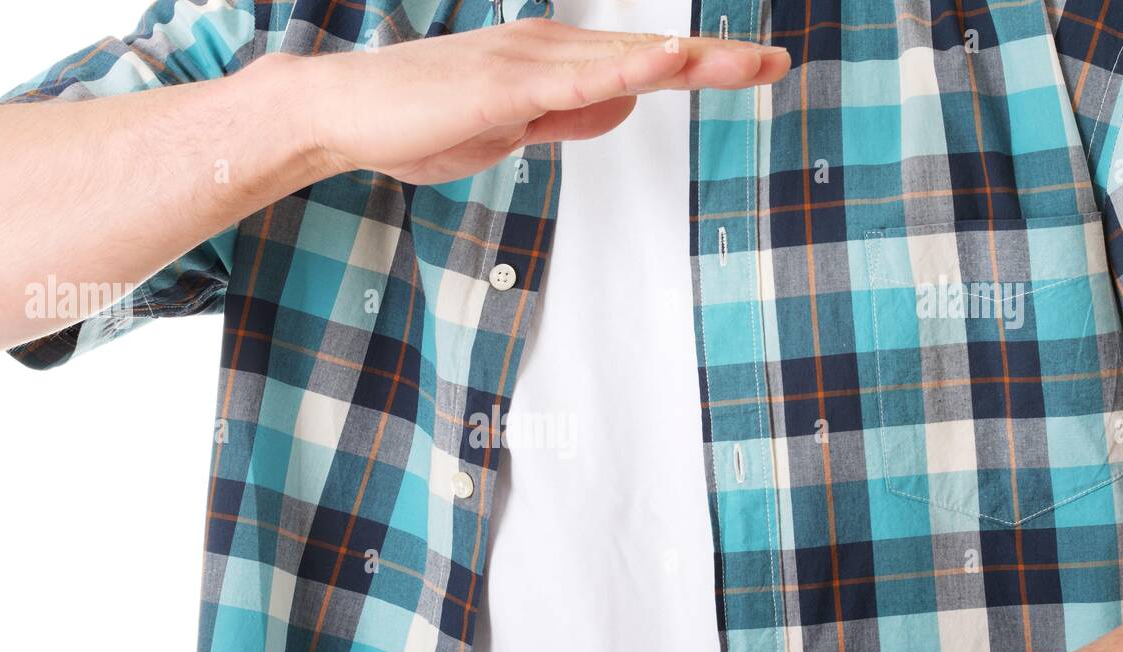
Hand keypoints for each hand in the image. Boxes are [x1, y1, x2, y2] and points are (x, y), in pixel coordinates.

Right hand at [297, 18, 789, 183]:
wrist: (346, 116)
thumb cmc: (418, 122)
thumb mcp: (512, 128)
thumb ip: (567, 116)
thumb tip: (623, 103)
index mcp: (550, 63)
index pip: (638, 66)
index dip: (699, 68)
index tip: (753, 69)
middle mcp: (546, 51)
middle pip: (645, 56)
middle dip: (715, 61)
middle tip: (776, 64)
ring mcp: (525, 64)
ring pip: (623, 62)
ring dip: (690, 60)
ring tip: (751, 62)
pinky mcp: (503, 88)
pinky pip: (576, 81)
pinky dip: (627, 71)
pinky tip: (668, 63)